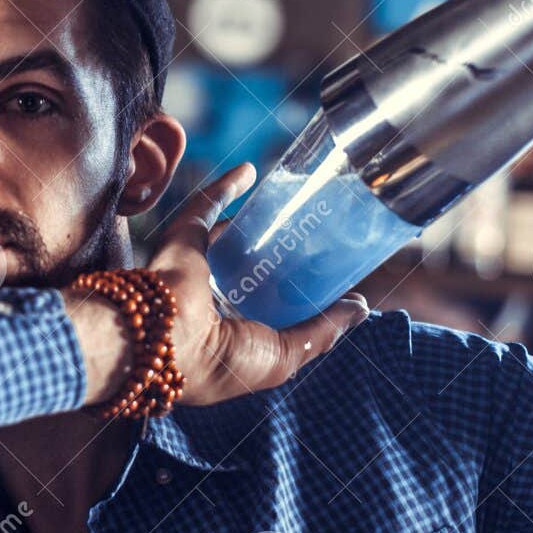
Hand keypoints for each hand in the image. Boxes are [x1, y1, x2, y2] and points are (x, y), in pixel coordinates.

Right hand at [62, 164, 371, 408]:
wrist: (170, 340)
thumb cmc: (225, 361)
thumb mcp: (284, 357)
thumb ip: (322, 332)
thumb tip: (361, 306)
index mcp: (228, 336)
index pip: (266, 310)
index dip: (295, 295)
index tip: (325, 278)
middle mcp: (210, 302)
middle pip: (250, 270)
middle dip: (279, 255)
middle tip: (314, 239)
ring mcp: (197, 268)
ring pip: (230, 237)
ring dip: (256, 221)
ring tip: (294, 206)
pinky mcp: (184, 236)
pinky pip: (207, 204)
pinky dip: (226, 185)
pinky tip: (250, 171)